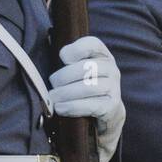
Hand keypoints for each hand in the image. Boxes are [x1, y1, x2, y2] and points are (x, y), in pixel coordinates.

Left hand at [49, 36, 124, 161]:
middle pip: (86, 68)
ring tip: (53, 98)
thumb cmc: (86, 91)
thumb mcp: (80, 73)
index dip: (76, 49)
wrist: (107, 118)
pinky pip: (91, 105)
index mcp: (103, 56)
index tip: (62, 58)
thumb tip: (46, 58)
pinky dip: (73, 107)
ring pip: (88, 87)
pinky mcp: (112, 107)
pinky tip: (61, 108)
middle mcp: (112, 70)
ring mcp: (115, 89)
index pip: (92, 44)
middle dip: (64, 77)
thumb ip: (69, 63)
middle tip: (52, 85)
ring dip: (66, 93)